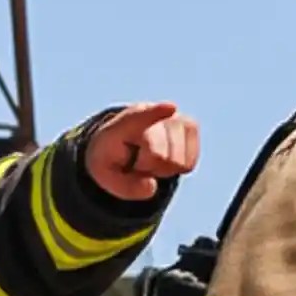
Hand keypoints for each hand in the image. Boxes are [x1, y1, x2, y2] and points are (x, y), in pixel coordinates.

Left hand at [84, 102, 198, 200]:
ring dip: (163, 169)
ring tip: (148, 159)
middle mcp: (149, 112)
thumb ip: (124, 186)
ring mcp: (171, 116)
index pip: (138, 118)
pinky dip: (176, 168)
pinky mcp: (189, 125)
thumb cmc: (112, 159)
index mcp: (121, 124)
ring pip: (177, 162)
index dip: (155, 113)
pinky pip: (188, 164)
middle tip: (135, 162)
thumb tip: (152, 186)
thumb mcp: (106, 176)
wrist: (122, 141)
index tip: (171, 108)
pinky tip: (164, 158)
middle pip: (159, 155)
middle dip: (147, 167)